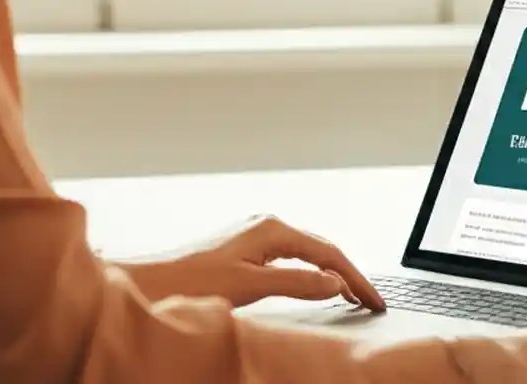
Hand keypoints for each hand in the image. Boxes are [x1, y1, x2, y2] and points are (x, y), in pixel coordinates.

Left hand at [121, 215, 385, 310]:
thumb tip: (334, 283)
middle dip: (349, 275)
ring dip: (331, 273)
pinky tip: (316, 284)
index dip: (355, 278)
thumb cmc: (193, 280)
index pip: (328, 254)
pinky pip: (291, 257)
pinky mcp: (246, 248)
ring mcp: (255, 235)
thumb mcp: (252, 285)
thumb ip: (297, 282)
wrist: (153, 281)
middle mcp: (266, 225)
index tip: (372, 300)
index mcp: (271, 229)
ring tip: (352, 295)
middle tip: (370, 301)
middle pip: (321, 250)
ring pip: (307, 253)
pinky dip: (311, 272)